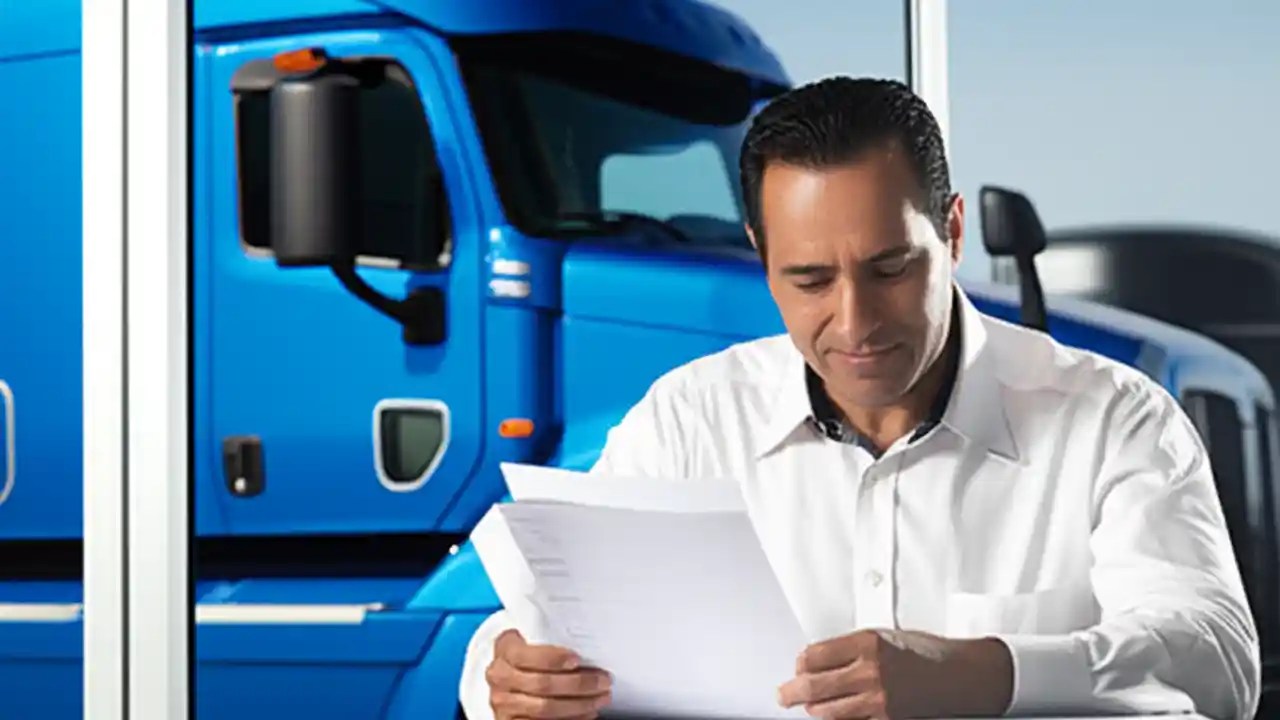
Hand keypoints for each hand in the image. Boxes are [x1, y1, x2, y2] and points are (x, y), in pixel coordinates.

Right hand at [486, 629, 612, 719]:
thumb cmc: (529, 655)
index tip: (577, 660)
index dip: (553, 658)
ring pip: (544, 708)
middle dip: (578, 684)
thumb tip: (588, 645)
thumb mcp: (532, 640)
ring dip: (579, 705)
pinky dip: (570, 719)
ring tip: (599, 698)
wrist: (508, 677)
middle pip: (542, 684)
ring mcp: (503, 702)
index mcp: (505, 648)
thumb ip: (550, 639)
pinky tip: (586, 714)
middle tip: (603, 681)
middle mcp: (499, 675)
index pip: (527, 654)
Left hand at [776, 629, 1012, 718]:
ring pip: (827, 712)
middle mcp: (871, 671)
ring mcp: (879, 700)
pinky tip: (836, 716)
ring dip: (814, 710)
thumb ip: (852, 648)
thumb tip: (817, 660)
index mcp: (867, 643)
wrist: (961, 676)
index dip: (801, 664)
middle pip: (814, 686)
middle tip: (784, 695)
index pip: (814, 655)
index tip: (798, 667)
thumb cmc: (927, 653)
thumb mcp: (885, 636)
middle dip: (792, 692)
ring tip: (810, 707)